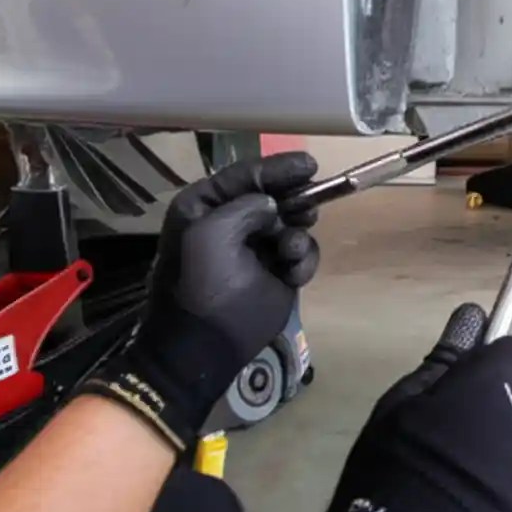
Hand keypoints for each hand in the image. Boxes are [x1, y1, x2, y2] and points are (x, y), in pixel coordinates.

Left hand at [81, 153, 320, 451]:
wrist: (203, 346)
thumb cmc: (201, 285)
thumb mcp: (211, 233)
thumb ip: (246, 205)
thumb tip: (272, 206)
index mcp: (205, 207)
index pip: (247, 176)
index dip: (278, 168)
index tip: (309, 164)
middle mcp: (231, 222)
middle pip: (275, 196)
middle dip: (293, 201)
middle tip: (306, 209)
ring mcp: (256, 248)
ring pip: (294, 224)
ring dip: (297, 237)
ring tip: (288, 253)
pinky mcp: (277, 273)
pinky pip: (302, 254)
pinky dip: (302, 262)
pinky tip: (292, 274)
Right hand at [324, 304, 511, 511]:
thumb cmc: (402, 459)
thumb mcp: (403, 402)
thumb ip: (445, 360)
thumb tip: (472, 316)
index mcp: (501, 380)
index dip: (485, 359)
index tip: (453, 377)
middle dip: (487, 397)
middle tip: (440, 421)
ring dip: (490, 433)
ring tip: (446, 459)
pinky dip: (493, 467)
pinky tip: (462, 485)